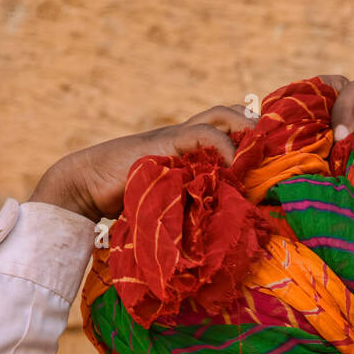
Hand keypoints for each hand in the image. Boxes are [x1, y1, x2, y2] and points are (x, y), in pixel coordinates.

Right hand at [27, 105, 250, 220]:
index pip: (217, 131)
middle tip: (268, 146)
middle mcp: (179, 139)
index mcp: (179, 151)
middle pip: (222, 114)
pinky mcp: (165, 143)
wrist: (85, 188)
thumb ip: (182, 209)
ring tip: (257, 151)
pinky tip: (233, 164)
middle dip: (249, 126)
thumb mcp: (160, 206)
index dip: (241, 139)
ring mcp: (172, 138)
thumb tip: (210, 239)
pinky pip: (202, 135)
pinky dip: (223, 147)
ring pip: (217, 117)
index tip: (262, 158)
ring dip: (242, 130)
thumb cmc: (118, 204)